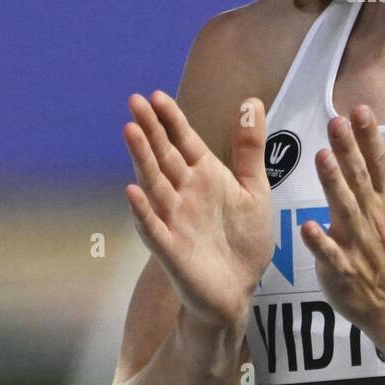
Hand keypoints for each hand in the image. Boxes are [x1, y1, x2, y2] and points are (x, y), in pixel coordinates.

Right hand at [122, 91, 272, 328]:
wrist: (240, 289)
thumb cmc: (244, 239)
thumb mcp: (254, 189)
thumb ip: (249, 149)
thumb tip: (251, 101)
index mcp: (204, 177)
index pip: (184, 142)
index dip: (171, 119)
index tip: (156, 95)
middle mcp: (184, 193)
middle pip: (164, 156)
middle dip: (150, 129)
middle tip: (134, 101)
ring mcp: (174, 220)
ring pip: (154, 184)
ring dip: (142, 159)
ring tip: (130, 132)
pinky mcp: (171, 249)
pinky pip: (154, 227)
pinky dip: (143, 210)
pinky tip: (133, 191)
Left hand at [300, 102, 384, 332]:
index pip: (379, 160)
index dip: (369, 135)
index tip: (360, 110)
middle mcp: (373, 213)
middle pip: (360, 178)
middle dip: (349, 150)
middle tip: (336, 122)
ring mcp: (358, 241)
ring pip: (344, 208)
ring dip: (333, 184)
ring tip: (322, 158)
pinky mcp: (343, 268)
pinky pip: (330, 254)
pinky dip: (319, 242)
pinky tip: (306, 227)